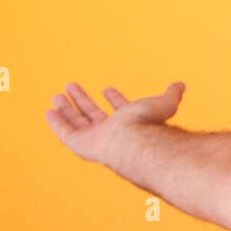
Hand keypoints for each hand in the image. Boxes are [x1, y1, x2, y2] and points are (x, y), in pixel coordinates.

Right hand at [44, 81, 185, 164]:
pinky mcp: (80, 144)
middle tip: (73, 86)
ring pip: (77, 121)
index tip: (108, 89)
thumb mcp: (164, 103)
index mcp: (131, 123)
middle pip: (94, 115)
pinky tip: (48, 111)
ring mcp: (96, 139)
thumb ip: (172, 95)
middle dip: (84, 101)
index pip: (120, 110)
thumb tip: (181, 85)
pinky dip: (56, 122)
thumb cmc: (150, 124)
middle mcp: (112, 132)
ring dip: (67, 107)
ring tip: (57, 94)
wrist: (135, 142)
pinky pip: (64, 132)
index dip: (115, 99)